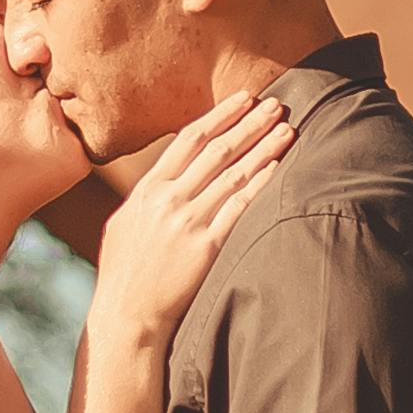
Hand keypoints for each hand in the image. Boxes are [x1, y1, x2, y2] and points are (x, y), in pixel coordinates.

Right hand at [84, 80, 295, 351]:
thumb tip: (171, 174)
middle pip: (217, 150)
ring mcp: (187, 223)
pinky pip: (238, 208)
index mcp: (148, 189)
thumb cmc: (125, 272)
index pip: (189, 139)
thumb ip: (150, 195)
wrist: (126, 314)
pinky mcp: (205, 248)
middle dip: (250, 123)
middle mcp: (168, 199)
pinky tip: (277, 168)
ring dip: (263, 147)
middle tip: (277, 104)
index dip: (221, 115)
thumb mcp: (126, 223)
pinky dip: (258, 185)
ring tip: (287, 129)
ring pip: (233, 174)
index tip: (245, 99)